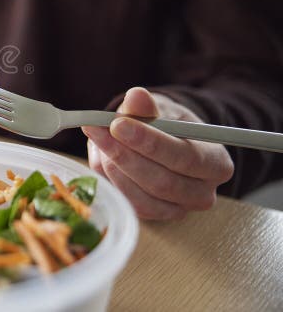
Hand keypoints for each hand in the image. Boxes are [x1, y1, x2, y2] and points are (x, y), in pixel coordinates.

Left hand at [83, 87, 233, 219]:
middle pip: (161, 182)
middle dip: (124, 155)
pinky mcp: (155, 216)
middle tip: (96, 130)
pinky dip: (110, 180)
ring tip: (97, 139)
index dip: (149, 142)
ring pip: (142, 197)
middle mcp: (203, 193)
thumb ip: (148, 107)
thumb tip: (136, 96)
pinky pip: (128, 204)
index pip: (184, 156)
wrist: (166, 142)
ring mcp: (179, 209)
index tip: (117, 124)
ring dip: (112, 167)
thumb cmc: (168, 124)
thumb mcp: (162, 109)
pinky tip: (100, 155)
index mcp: (216, 163)